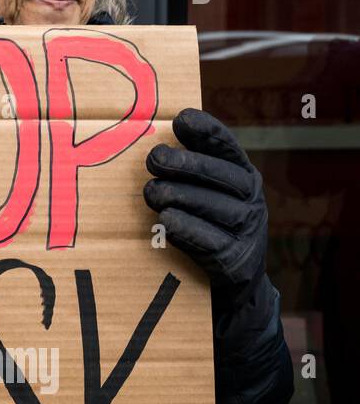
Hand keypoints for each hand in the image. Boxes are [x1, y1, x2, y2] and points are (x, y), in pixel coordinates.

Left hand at [143, 108, 267, 316]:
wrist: (235, 284)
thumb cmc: (207, 226)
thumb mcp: (206, 194)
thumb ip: (187, 170)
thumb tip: (151, 143)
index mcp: (243, 176)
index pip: (228, 148)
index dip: (207, 132)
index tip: (181, 119)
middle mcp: (252, 200)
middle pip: (223, 176)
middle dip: (187, 165)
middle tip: (154, 159)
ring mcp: (249, 232)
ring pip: (215, 208)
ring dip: (181, 196)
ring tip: (152, 192)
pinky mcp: (236, 262)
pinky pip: (211, 242)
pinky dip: (187, 230)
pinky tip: (166, 221)